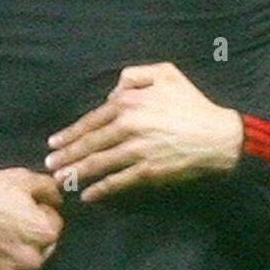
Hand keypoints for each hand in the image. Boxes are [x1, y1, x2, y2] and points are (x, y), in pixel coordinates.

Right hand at [0, 168, 62, 269]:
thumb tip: (58, 200)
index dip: (41, 213)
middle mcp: (31, 259)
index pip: (54, 225)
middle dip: (32, 236)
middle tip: (11, 222)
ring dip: (16, 252)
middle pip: (41, 248)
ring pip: (21, 264)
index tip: (25, 207)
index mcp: (44, 234)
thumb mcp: (23, 178)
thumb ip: (49, 189)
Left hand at [45, 63, 242, 202]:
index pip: (92, 119)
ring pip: (98, 163)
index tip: (55, 142)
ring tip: (61, 180)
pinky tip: (88, 195)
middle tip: (50, 165)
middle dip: (66, 155)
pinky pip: (118, 182)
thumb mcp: (166, 73)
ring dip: (76, 173)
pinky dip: (100, 190)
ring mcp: (137, 150)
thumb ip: (135, 74)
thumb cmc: (193, 104)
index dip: (70, 133)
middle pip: (89, 143)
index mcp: (130, 100)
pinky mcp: (147, 171)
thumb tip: (111, 93)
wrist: (220, 136)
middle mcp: (128, 124)